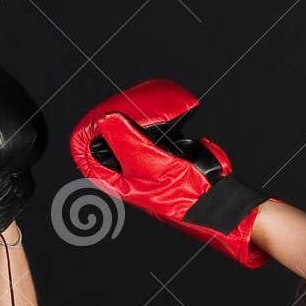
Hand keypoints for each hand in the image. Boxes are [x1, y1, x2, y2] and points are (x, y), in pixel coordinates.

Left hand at [70, 79, 269, 267]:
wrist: (218, 200)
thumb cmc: (183, 194)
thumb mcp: (150, 164)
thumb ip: (126, 141)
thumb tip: (105, 119)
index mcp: (116, 179)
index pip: (87, 153)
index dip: (87, 131)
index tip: (97, 114)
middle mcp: (128, 173)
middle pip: (107, 141)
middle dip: (112, 120)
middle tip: (121, 105)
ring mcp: (148, 165)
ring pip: (131, 136)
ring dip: (135, 120)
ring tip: (142, 108)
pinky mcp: (167, 159)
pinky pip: (154, 136)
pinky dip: (157, 125)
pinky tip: (167, 118)